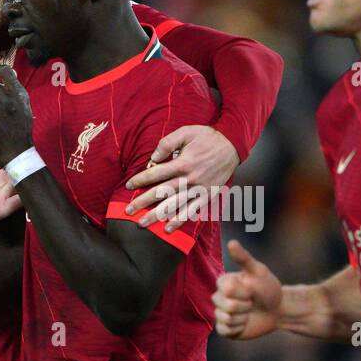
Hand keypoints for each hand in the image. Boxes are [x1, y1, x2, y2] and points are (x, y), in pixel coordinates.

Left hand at [124, 125, 239, 231]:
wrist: (232, 145)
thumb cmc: (207, 137)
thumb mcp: (186, 132)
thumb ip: (167, 143)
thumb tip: (152, 158)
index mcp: (182, 163)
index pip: (156, 174)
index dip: (140, 180)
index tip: (128, 186)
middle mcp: (189, 179)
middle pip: (161, 193)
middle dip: (142, 202)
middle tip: (128, 210)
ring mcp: (199, 189)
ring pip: (174, 205)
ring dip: (156, 215)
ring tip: (142, 223)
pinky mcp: (207, 195)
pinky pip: (192, 211)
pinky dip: (179, 220)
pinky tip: (167, 228)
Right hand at [213, 240, 281, 338]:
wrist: (277, 309)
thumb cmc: (268, 288)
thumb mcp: (258, 271)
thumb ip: (243, 258)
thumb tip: (231, 242)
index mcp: (223, 282)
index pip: (227, 289)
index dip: (244, 292)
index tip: (251, 289)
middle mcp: (218, 297)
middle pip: (228, 306)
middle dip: (246, 305)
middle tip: (252, 302)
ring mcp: (220, 313)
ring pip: (227, 319)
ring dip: (244, 317)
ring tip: (249, 312)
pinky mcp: (224, 328)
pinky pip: (225, 330)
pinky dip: (239, 328)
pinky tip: (245, 323)